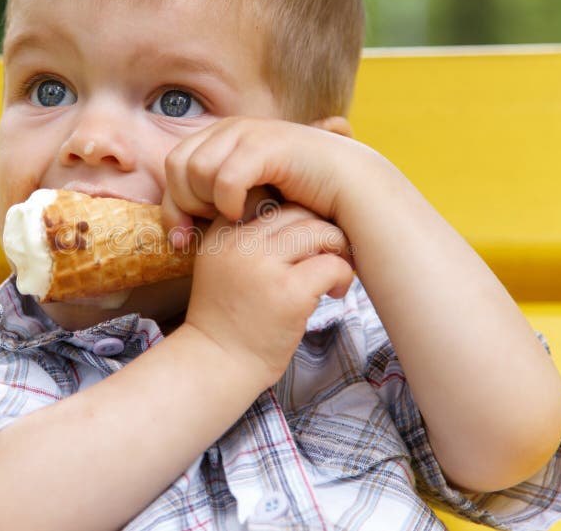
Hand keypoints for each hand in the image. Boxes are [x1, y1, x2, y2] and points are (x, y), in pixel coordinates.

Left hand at [161, 116, 353, 261]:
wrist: (348, 190)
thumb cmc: (298, 201)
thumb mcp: (245, 201)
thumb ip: (210, 204)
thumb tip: (174, 231)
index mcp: (220, 137)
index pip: (173, 166)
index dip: (171, 205)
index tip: (182, 240)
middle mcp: (230, 128)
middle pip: (178, 166)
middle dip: (187, 204)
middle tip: (210, 226)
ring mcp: (249, 132)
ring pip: (198, 170)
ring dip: (210, 202)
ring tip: (234, 217)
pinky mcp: (267, 145)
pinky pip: (226, 178)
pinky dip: (229, 202)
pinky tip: (246, 214)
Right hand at [183, 197, 353, 386]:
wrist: (217, 365)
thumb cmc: (227, 320)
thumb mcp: (221, 268)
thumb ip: (246, 241)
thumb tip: (298, 216)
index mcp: (221, 235)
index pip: (264, 196)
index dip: (291, 212)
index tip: (300, 237)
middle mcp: (239, 245)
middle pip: (296, 210)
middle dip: (319, 228)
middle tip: (327, 252)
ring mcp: (263, 267)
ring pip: (319, 231)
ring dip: (336, 248)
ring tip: (333, 272)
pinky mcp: (289, 292)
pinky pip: (332, 264)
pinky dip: (342, 276)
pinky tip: (334, 293)